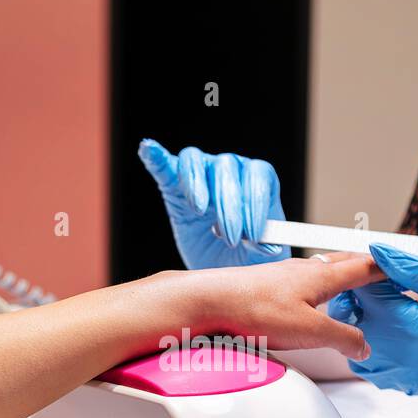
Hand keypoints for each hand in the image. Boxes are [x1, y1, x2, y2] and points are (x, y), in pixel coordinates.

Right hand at [138, 138, 287, 269]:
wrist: (220, 267)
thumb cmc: (245, 258)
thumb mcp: (259, 259)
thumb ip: (266, 248)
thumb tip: (269, 245)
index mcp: (258, 182)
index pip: (258, 177)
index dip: (255, 203)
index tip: (254, 235)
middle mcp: (231, 169)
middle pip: (227, 168)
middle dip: (229, 206)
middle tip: (230, 239)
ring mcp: (201, 172)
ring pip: (195, 159)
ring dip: (195, 182)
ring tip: (199, 211)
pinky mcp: (173, 183)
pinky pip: (164, 165)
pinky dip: (156, 156)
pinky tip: (148, 149)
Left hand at [186, 254, 382, 359]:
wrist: (209, 301)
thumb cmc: (254, 310)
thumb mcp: (309, 332)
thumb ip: (342, 338)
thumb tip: (364, 346)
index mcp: (323, 276)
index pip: (365, 267)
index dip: (389, 268)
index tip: (406, 268)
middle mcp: (305, 269)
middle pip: (346, 262)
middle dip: (368, 267)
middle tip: (385, 273)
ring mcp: (285, 275)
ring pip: (323, 271)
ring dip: (343, 276)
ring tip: (354, 287)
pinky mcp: (268, 285)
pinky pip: (304, 282)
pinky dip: (320, 287)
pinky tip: (311, 302)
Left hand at [328, 244, 417, 406]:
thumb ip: (411, 269)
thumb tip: (378, 251)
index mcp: (408, 325)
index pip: (361, 290)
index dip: (368, 271)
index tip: (385, 265)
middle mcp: (396, 354)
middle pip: (349, 316)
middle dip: (361, 295)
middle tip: (388, 284)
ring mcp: (397, 374)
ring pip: (353, 340)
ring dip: (366, 320)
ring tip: (396, 307)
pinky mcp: (401, 384)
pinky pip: (370, 361)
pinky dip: (376, 342)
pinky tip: (401, 331)